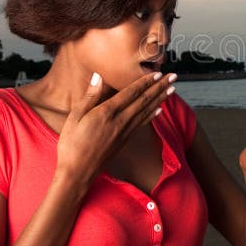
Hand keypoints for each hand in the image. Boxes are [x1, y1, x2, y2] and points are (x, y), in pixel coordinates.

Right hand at [55, 72, 176, 187]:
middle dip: (159, 87)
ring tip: (172, 89)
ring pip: (147, 111)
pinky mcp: (125, 140)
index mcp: (107, 113)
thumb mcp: (75, 117)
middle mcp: (120, 121)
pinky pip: (142, 123)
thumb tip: (98, 76)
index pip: (131, 93)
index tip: (157, 73)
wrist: (78, 172)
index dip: (145, 82)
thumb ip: (89, 96)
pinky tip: (159, 109)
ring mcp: (124, 131)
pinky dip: (152, 115)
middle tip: (173, 76)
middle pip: (144, 100)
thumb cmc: (71, 144)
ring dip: (160, 98)